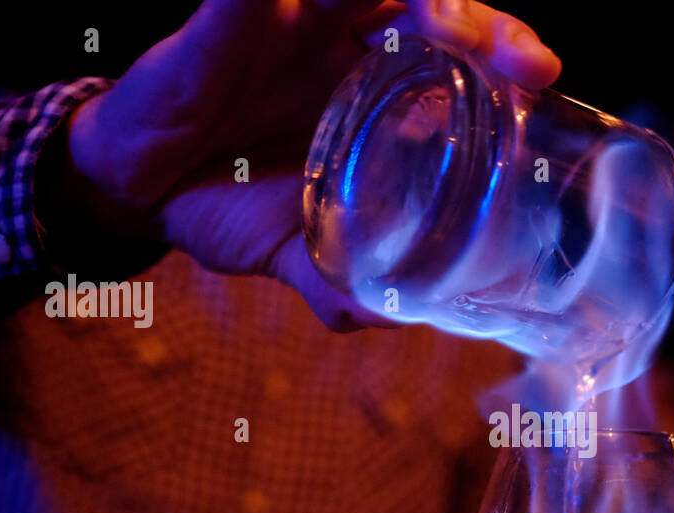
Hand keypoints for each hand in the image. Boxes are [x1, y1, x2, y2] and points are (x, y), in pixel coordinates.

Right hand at [63, 0, 561, 330]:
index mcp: (375, 88)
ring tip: (444, 24)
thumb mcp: (293, 253)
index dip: (503, 51)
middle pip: (428, 2)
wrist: (133, 189)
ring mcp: (289, 20)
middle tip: (510, 59)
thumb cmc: (221, 202)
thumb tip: (394, 319)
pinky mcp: (228, 16)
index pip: (457, 51)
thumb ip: (342, 283)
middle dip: (477, 20)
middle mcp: (343, 41)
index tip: (540, 77)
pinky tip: (298, 3)